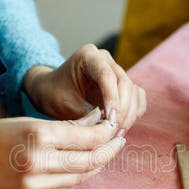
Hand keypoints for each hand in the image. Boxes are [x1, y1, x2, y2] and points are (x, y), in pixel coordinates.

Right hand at [0, 110, 125, 188]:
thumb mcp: (29, 122)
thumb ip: (65, 126)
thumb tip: (98, 123)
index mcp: (37, 135)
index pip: (88, 138)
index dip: (107, 133)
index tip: (116, 127)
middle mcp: (37, 163)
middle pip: (90, 160)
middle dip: (109, 150)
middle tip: (119, 141)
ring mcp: (34, 186)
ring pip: (80, 178)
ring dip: (95, 165)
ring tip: (103, 153)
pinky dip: (76, 178)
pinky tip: (82, 168)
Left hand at [24, 44, 146, 130]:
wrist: (51, 91)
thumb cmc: (54, 95)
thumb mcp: (65, 105)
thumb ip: (87, 114)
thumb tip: (108, 127)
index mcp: (88, 55)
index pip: (106, 75)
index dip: (112, 98)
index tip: (111, 120)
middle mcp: (105, 60)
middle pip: (124, 83)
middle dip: (122, 110)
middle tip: (114, 131)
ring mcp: (116, 71)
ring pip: (133, 92)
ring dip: (129, 114)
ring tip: (117, 133)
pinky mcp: (123, 86)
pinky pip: (137, 98)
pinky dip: (133, 113)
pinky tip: (122, 127)